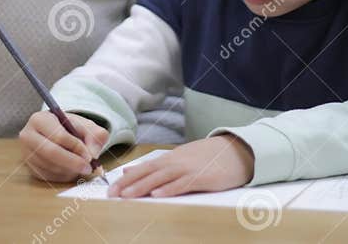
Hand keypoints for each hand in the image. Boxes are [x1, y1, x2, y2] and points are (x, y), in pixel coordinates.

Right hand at [19, 111, 108, 182]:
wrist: (57, 133)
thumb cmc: (71, 128)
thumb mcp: (86, 126)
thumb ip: (95, 135)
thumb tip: (94, 154)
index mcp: (40, 119)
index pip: (58, 135)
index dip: (76, 147)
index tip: (90, 156)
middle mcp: (28, 136)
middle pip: (51, 153)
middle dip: (73, 162)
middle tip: (88, 168)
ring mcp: (26, 154)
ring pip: (50, 167)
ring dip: (70, 170)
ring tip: (81, 166)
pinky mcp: (30, 168)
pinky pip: (48, 177)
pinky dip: (63, 176)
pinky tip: (71, 170)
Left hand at [107, 134, 253, 197]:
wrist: (236, 151)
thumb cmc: (207, 158)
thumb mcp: (179, 159)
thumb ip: (155, 166)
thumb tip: (130, 170)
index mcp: (170, 159)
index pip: (144, 168)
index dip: (126, 179)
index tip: (110, 189)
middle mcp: (176, 162)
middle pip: (148, 172)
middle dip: (129, 183)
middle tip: (112, 194)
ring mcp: (189, 168)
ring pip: (162, 178)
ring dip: (143, 186)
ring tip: (127, 196)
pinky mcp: (202, 177)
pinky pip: (183, 183)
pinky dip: (170, 188)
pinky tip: (158, 194)